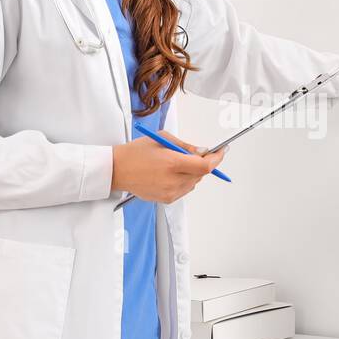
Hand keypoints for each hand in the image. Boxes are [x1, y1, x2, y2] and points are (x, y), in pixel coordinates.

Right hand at [110, 132, 227, 203]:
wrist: (117, 170)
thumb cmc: (136, 152)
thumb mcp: (162, 139)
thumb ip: (186, 146)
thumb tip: (203, 151)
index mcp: (172, 163)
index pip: (205, 165)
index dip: (217, 159)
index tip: (221, 151)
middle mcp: (173, 180)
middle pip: (201, 174)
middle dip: (204, 163)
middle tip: (197, 154)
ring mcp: (170, 192)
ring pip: (194, 183)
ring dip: (193, 172)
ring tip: (176, 163)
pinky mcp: (166, 199)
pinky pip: (184, 190)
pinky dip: (184, 181)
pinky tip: (170, 173)